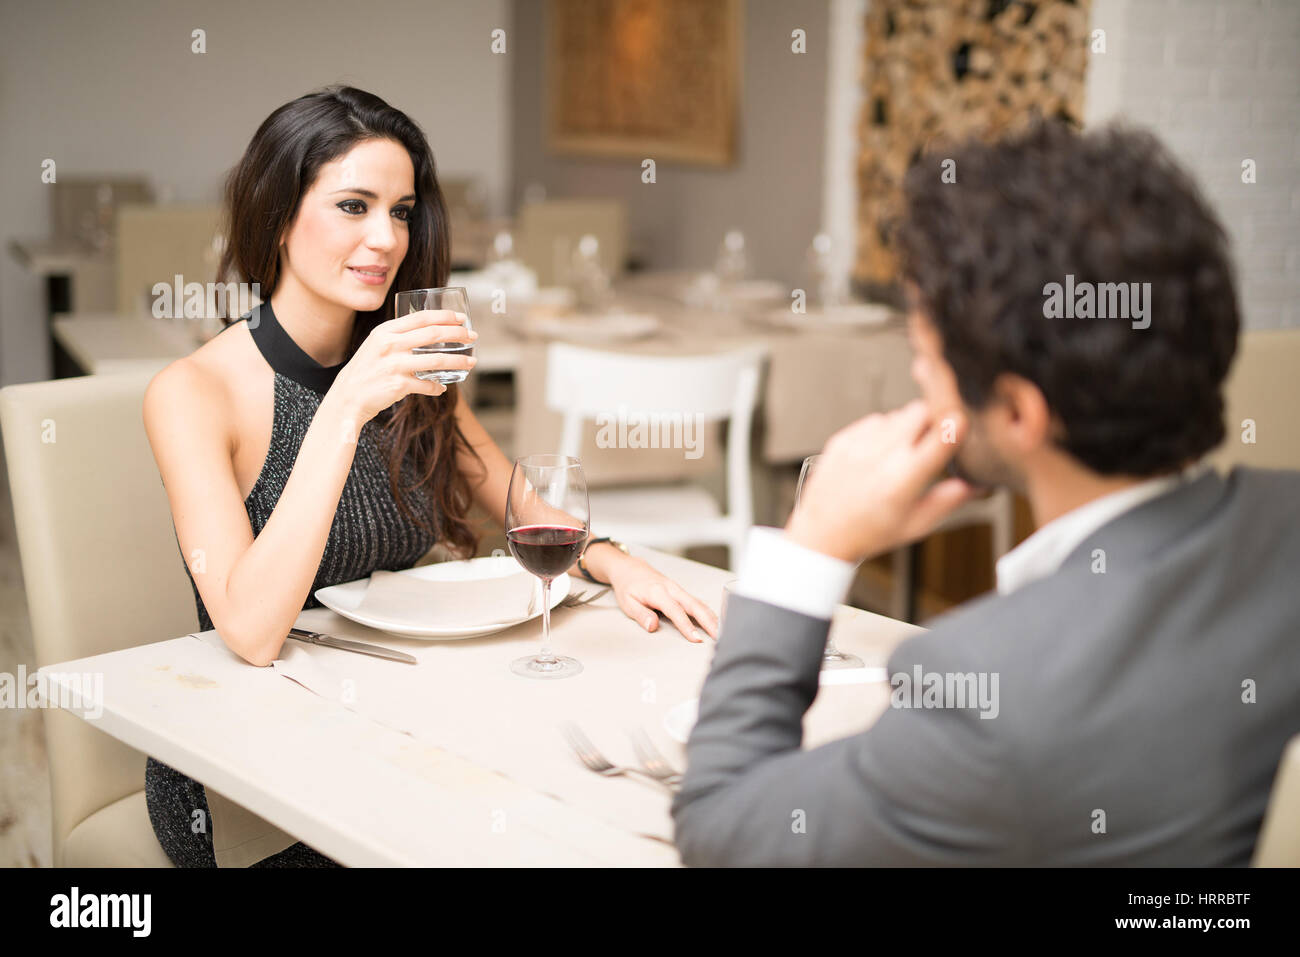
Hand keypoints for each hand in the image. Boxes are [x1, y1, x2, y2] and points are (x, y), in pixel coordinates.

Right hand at [327, 309, 477, 430]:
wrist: (347, 397)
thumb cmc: (366, 371)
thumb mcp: (377, 345)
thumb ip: (398, 337)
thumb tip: (429, 333)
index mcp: (386, 331)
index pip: (421, 317)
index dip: (445, 316)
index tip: (462, 318)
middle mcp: (390, 344)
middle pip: (433, 334)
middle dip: (458, 334)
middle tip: (473, 336)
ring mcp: (394, 365)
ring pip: (436, 360)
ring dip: (458, 361)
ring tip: (471, 362)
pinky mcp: (398, 385)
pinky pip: (426, 385)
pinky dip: (437, 387)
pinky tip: (442, 388)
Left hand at [596, 551, 719, 642]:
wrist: (630, 568)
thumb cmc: (628, 586)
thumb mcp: (627, 602)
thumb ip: (641, 615)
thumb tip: (652, 626)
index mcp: (658, 592)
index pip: (676, 611)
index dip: (687, 626)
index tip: (696, 639)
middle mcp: (672, 589)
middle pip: (695, 605)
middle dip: (709, 621)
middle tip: (719, 636)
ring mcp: (678, 589)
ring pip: (699, 603)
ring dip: (712, 617)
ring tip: (722, 632)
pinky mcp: (681, 592)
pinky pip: (697, 602)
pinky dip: (708, 612)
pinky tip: (715, 621)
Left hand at [786, 400, 976, 563]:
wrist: (821, 532)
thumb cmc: (868, 533)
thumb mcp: (915, 525)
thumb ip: (948, 501)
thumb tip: (977, 484)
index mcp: (901, 481)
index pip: (938, 438)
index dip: (954, 426)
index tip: (961, 422)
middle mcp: (879, 458)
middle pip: (920, 412)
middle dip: (932, 422)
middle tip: (931, 442)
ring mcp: (858, 445)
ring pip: (898, 414)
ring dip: (907, 427)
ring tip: (901, 454)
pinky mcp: (843, 439)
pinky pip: (875, 420)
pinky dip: (883, 431)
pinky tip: (879, 455)